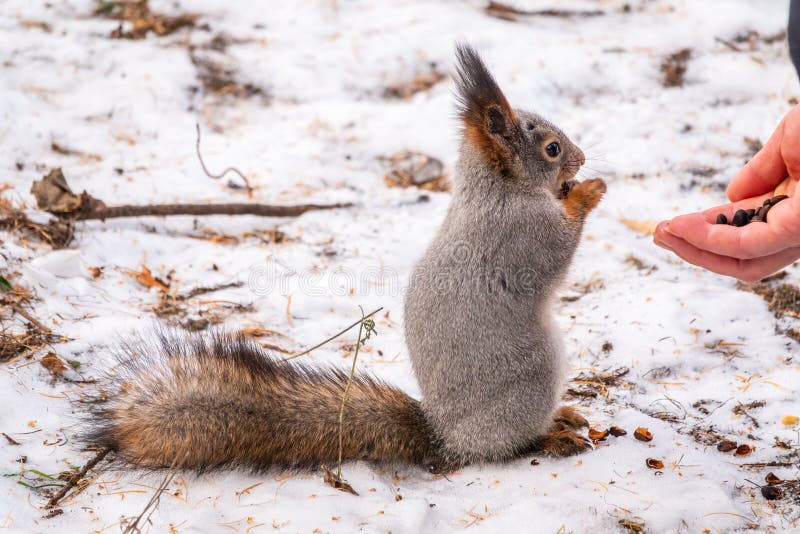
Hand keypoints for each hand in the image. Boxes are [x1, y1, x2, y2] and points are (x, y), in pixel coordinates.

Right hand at [653, 105, 799, 281]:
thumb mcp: (788, 139)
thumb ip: (759, 171)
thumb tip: (730, 197)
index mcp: (796, 207)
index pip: (746, 230)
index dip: (707, 230)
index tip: (674, 224)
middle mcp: (799, 227)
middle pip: (742, 257)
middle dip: (695, 250)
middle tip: (661, 236)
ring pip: (743, 260)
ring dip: (697, 250)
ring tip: (665, 234)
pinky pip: (749, 245)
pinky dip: (712, 240)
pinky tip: (685, 227)